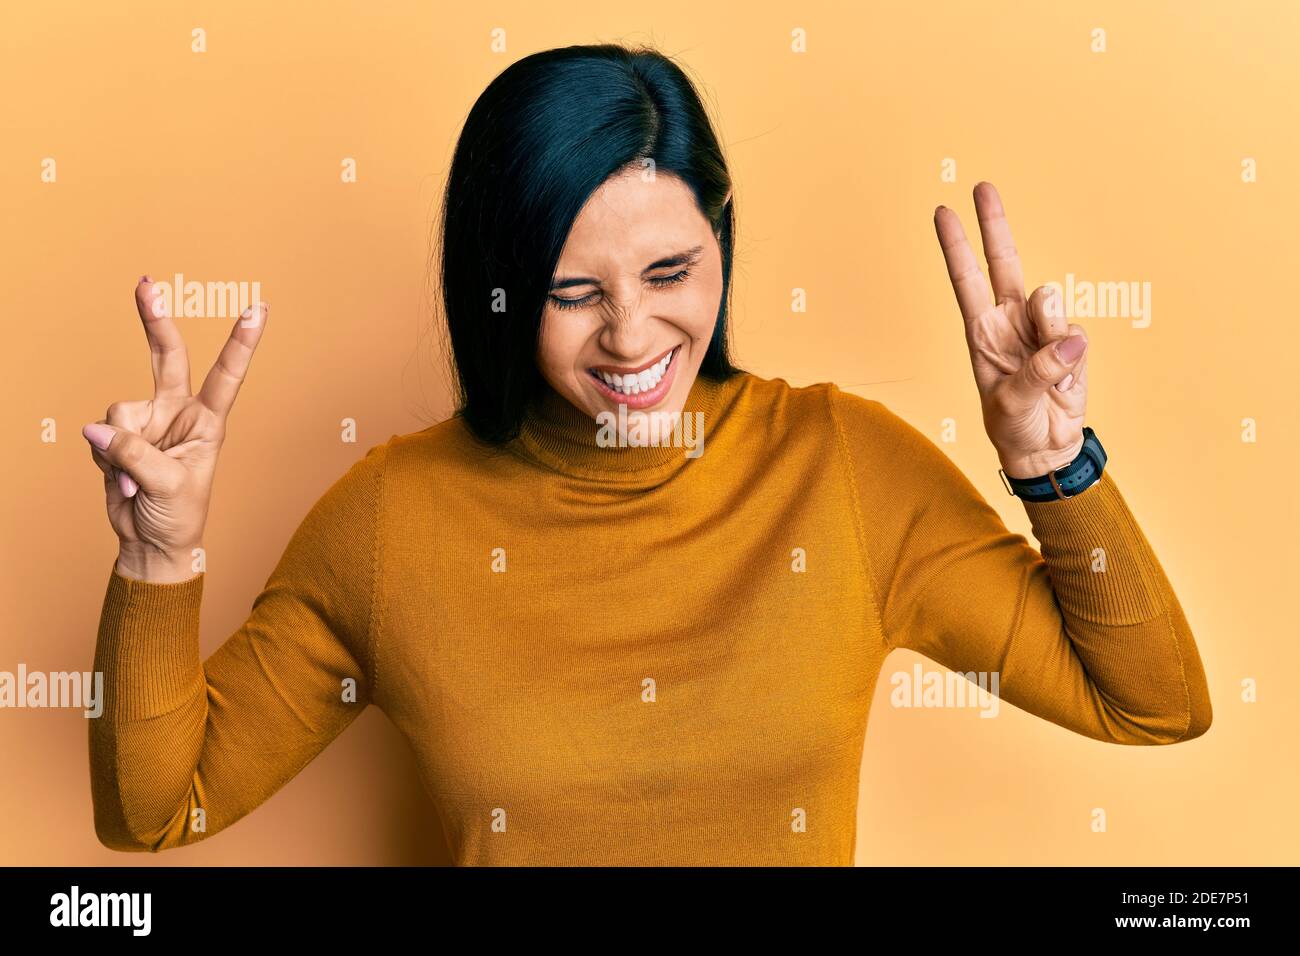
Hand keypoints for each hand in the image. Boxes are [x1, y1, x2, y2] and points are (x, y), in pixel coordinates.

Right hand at [84, 276, 268, 581]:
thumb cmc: (179, 515)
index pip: (228, 375)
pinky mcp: (118, 435)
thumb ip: (135, 455)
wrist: (152, 541)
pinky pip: (100, 435)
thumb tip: (97, 429)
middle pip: (166, 357)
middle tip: (146, 284)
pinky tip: (123, 481)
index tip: (258, 308)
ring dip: (119, 450)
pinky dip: (105, 461)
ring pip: (118, 411)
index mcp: (209, 421)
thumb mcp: (170, 485)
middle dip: (154, 320)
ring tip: (136, 481)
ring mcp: (147, 422)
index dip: (242, 342)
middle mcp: (179, 413)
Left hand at [934, 182, 1086, 479]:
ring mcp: (1041, 327)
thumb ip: (1038, 370)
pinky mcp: (1071, 341)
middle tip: (982, 187)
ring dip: (1050, 332)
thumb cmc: (1013, 426)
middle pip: (1004, 262)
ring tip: (1047, 373)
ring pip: (1051, 303)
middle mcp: (1009, 320)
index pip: (966, 280)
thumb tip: (1069, 340)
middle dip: (993, 224)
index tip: (943, 211)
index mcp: (981, 331)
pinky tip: (1064, 382)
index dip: (955, 246)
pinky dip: (1072, 361)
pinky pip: (1076, 335)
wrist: (1045, 448)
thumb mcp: (1011, 403)